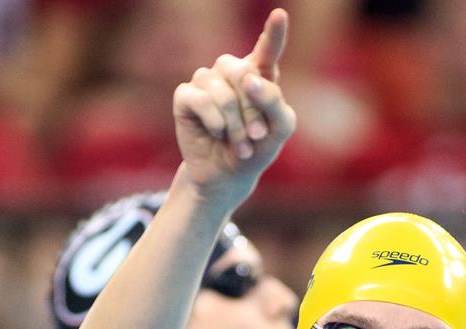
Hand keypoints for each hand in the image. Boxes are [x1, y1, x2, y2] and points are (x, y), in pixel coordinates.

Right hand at [172, 9, 296, 198]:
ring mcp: (206, 81)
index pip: (266, 49)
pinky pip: (200, 100)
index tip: (280, 15)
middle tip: (256, 136)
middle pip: (242, 72)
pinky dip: (214, 121)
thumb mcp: (279, 130)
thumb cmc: (257, 149)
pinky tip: (217, 134)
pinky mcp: (185, 96)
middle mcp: (231, 72)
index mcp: (259, 74)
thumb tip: (248, 80)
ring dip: (234, 123)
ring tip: (240, 144)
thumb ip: (274, 102)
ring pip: (221, 90)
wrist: (228, 175)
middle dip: (252, 109)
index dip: (273, 33)